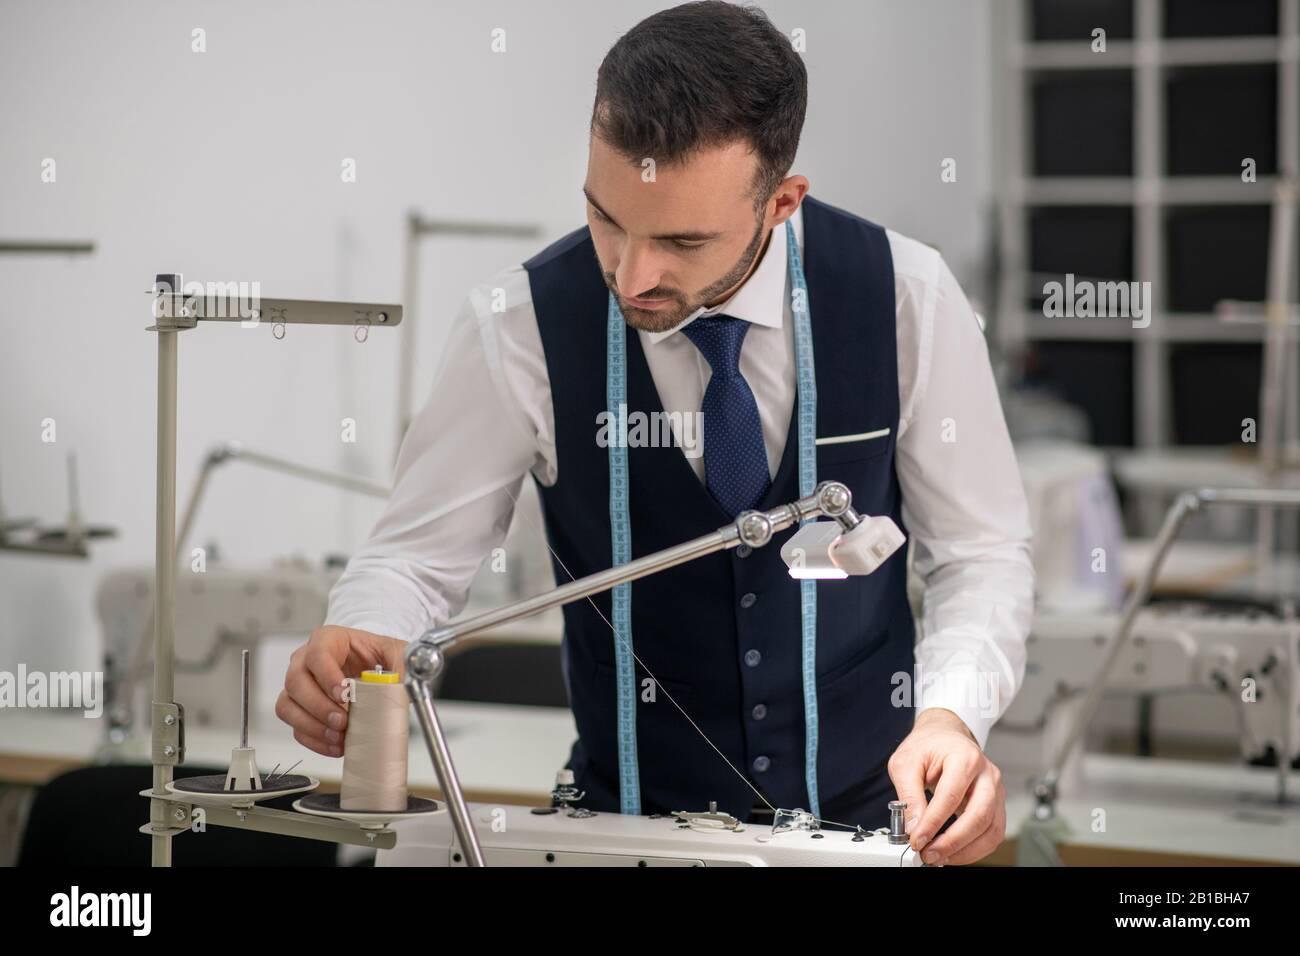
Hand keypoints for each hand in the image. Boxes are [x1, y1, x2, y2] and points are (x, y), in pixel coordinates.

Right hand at [275, 625, 405, 756]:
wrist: (376, 672)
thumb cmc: (380, 657)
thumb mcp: (398, 653)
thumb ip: (404, 663)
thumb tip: (409, 679)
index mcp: (329, 639)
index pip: (317, 653)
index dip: (327, 675)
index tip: (344, 694)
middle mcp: (306, 660)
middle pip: (295, 680)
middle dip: (319, 706)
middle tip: (342, 721)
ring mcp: (299, 685)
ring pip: (287, 705)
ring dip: (312, 726)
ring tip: (339, 736)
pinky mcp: (299, 709)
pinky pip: (295, 727)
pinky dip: (314, 740)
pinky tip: (336, 745)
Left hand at [886, 707, 1005, 864]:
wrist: (944, 736)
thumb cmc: (927, 746)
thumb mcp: (905, 763)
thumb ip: (908, 796)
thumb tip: (913, 828)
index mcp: (964, 757)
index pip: (950, 796)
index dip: (933, 823)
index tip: (916, 840)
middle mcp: (987, 773)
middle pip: (979, 816)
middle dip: (952, 842)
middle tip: (929, 853)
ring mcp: (996, 789)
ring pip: (991, 830)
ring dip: (965, 850)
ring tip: (939, 857)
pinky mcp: (997, 804)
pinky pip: (993, 833)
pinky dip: (975, 849)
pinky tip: (954, 852)